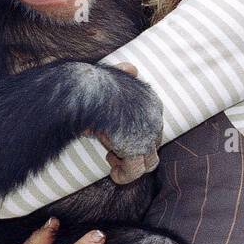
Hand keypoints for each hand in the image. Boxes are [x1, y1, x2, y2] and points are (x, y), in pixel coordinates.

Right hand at [86, 62, 158, 183]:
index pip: (152, 126)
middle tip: (112, 150)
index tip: (116, 136)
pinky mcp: (138, 149)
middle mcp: (155, 117)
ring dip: (130, 165)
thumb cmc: (95, 82)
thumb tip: (131, 67)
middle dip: (134, 150)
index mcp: (150, 100)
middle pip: (153, 144)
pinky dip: (123, 176)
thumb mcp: (112, 77)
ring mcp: (149, 134)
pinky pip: (135, 172)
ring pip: (148, 161)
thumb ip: (124, 76)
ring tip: (112, 160)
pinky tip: (112, 173)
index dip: (136, 135)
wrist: (88, 89)